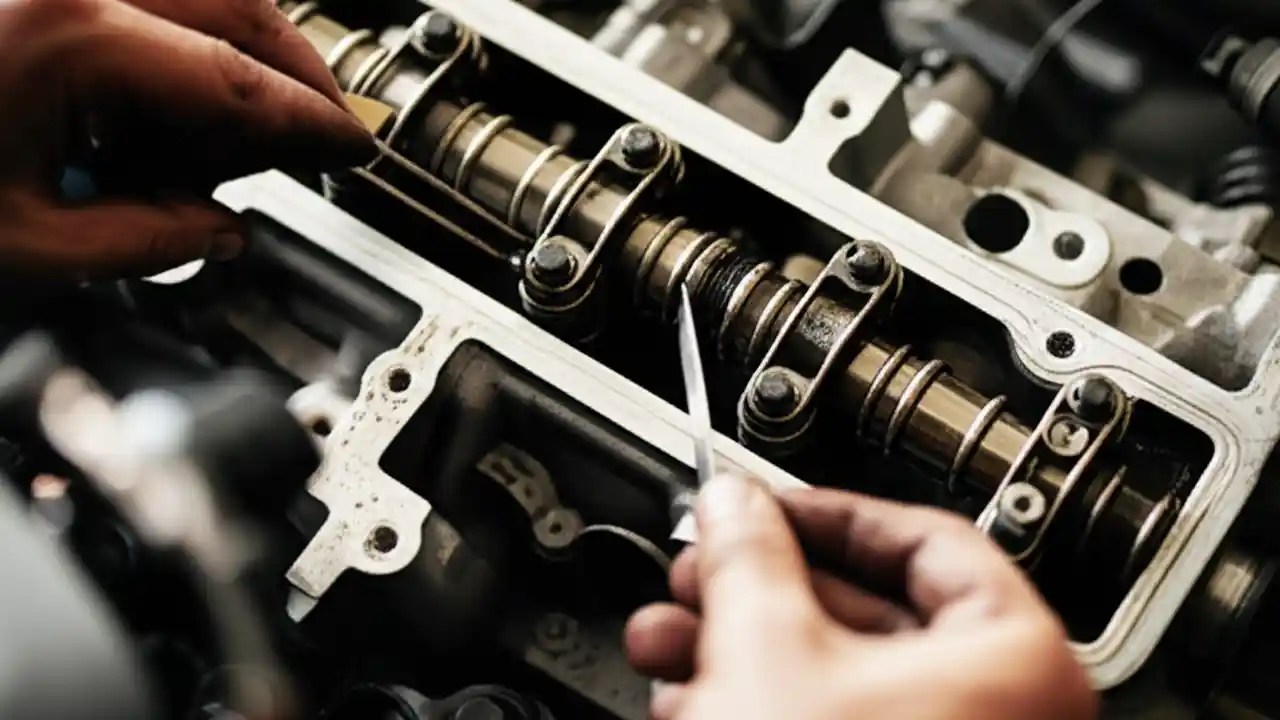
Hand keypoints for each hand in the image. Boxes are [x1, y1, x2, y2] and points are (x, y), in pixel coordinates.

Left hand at [0, 0, 374, 279]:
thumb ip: (143, 241)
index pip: (240, 80)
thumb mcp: (25, 242)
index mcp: (71, 35)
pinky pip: (145, 1)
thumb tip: (215, 232)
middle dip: (299, 71)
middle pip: (236, 7)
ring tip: (254, 122)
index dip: (312, 121)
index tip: (353, 146)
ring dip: (244, 47)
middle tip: (328, 130)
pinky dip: (185, 39)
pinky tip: (177, 96)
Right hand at [625, 477, 1097, 719]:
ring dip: (740, 649)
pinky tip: (690, 705)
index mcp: (1016, 661)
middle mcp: (1002, 719)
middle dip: (758, 587)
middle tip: (697, 566)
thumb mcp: (767, 653)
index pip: (926, 539)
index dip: (827, 510)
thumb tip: (735, 505)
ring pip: (837, 682)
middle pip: (869, 613)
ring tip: (666, 638)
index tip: (762, 503)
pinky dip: (762, 710)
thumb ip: (750, 557)